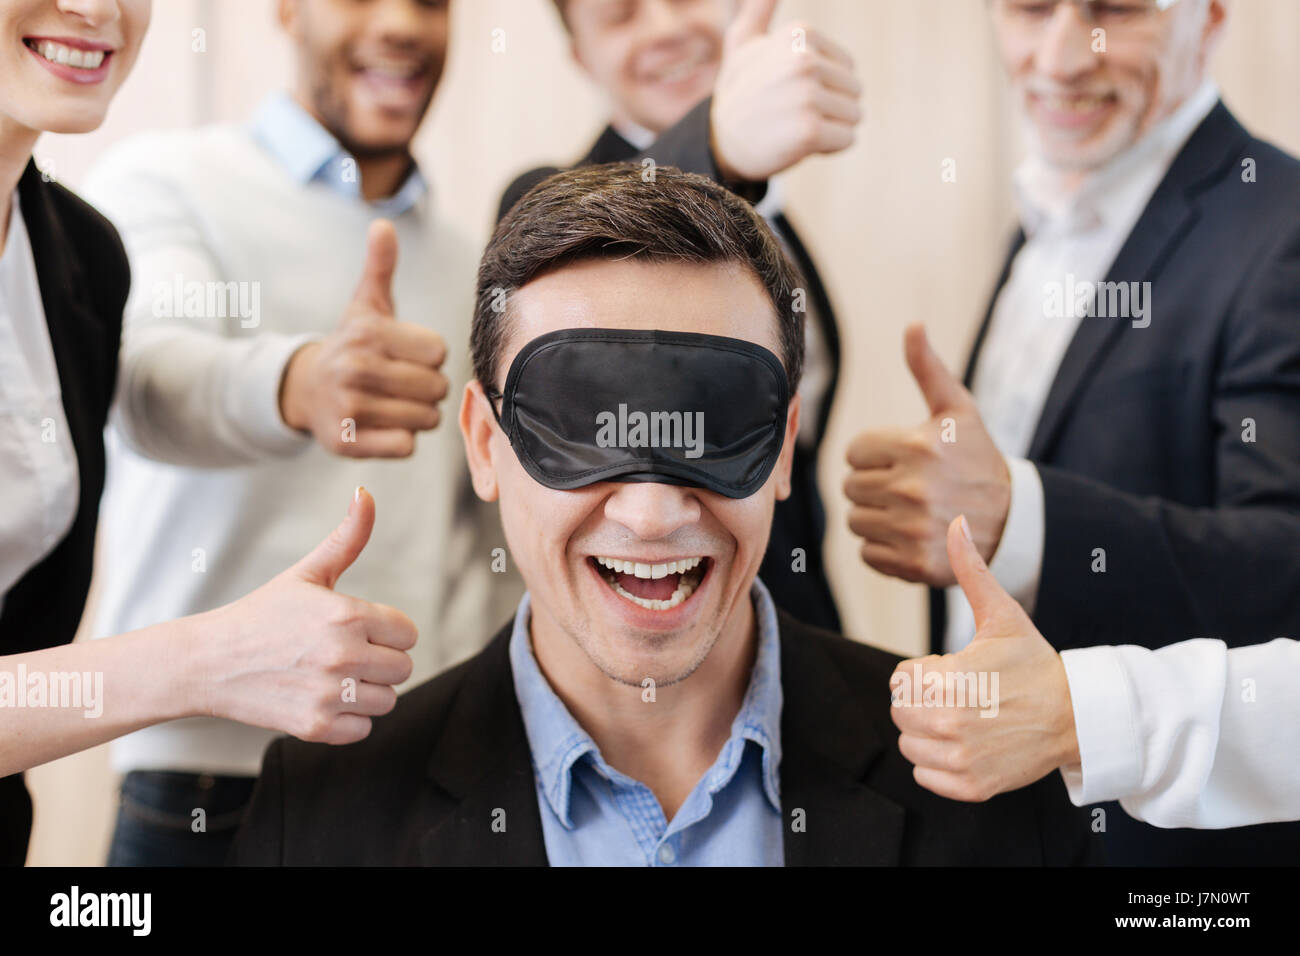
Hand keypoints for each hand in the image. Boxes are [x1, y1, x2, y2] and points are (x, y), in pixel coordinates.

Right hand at [196, 487, 416, 744]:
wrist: (208, 663)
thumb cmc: (263, 614)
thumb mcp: (306, 573)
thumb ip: (347, 537)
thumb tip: (366, 493)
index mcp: (348, 614)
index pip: (408, 633)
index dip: (387, 632)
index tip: (359, 630)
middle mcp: (343, 655)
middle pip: (402, 668)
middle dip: (379, 661)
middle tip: (344, 654)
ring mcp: (329, 693)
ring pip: (387, 700)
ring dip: (366, 692)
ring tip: (333, 676)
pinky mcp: (315, 726)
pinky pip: (363, 729)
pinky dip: (348, 720)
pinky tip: (322, 699)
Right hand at [279, 219, 447, 457]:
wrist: (305, 389)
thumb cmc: (353, 345)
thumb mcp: (366, 304)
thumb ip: (380, 266)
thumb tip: (382, 224)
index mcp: (368, 333)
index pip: (439, 352)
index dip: (428, 356)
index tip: (404, 354)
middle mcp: (356, 369)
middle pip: (436, 388)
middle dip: (426, 387)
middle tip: (399, 382)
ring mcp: (350, 408)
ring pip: (426, 419)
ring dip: (417, 414)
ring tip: (390, 402)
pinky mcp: (348, 442)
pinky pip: (406, 446)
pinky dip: (401, 438)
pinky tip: (382, 424)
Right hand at [710, 0, 861, 182]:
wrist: (721, 143)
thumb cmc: (740, 92)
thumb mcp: (743, 44)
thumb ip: (759, 12)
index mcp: (799, 34)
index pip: (848, 67)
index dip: (825, 85)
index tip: (789, 90)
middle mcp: (803, 60)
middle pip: (854, 91)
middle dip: (831, 107)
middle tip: (791, 112)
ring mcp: (806, 95)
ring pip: (853, 116)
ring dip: (830, 127)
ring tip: (794, 125)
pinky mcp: (809, 131)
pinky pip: (847, 139)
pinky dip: (829, 147)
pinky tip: (799, 144)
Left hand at [844, 323, 1010, 586]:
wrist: (1014, 522)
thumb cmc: (978, 459)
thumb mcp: (958, 411)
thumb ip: (928, 369)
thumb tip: (912, 326)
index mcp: (917, 446)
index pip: (854, 452)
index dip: (873, 455)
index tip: (902, 459)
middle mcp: (913, 488)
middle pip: (851, 487)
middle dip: (874, 485)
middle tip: (907, 487)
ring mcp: (912, 529)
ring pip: (855, 520)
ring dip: (875, 517)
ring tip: (908, 512)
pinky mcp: (913, 564)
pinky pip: (867, 554)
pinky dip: (882, 550)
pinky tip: (910, 537)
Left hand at [889, 515, 1078, 801]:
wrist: (1075, 716)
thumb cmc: (1033, 664)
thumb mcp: (1001, 615)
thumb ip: (970, 570)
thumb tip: (956, 522)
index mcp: (948, 681)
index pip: (900, 680)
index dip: (926, 672)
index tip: (957, 671)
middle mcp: (949, 724)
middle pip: (900, 711)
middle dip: (923, 700)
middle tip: (961, 695)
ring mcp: (961, 759)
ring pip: (909, 745)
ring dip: (928, 733)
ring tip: (965, 718)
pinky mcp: (971, 786)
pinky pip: (926, 776)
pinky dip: (939, 764)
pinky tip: (968, 744)